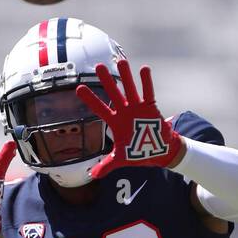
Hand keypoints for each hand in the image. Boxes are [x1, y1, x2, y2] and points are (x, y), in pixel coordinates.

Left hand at [75, 59, 182, 177]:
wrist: (158, 152)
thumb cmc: (139, 153)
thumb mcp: (121, 159)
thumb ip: (107, 165)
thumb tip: (92, 176)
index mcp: (115, 122)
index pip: (99, 108)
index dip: (90, 98)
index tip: (78, 88)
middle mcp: (124, 111)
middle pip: (114, 93)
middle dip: (106, 80)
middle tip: (98, 66)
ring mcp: (137, 108)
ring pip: (130, 89)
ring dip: (126, 76)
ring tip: (121, 61)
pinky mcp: (150, 107)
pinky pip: (148, 92)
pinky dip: (146, 82)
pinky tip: (143, 69)